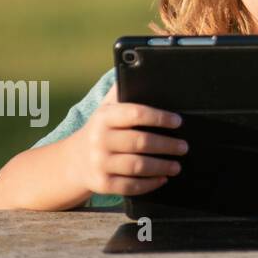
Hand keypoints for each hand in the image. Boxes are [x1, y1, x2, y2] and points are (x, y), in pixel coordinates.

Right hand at [68, 84, 185, 196]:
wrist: (73, 160)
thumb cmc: (102, 129)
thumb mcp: (108, 107)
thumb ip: (125, 91)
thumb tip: (147, 70)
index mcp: (105, 116)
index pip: (136, 113)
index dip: (160, 117)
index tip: (178, 121)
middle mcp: (99, 139)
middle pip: (141, 142)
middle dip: (167, 145)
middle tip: (184, 147)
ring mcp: (99, 163)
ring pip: (137, 166)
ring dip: (162, 166)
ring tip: (177, 165)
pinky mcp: (101, 183)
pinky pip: (129, 186)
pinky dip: (149, 184)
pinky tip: (162, 179)